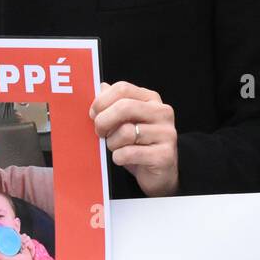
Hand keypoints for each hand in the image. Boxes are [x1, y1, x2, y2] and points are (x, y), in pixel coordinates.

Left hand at [90, 81, 178, 195]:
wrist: (160, 172)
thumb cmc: (139, 144)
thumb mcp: (126, 121)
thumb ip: (114, 103)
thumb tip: (101, 87)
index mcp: (151, 99)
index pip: (123, 89)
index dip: (101, 101)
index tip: (93, 114)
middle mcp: (162, 112)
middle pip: (124, 107)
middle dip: (103, 121)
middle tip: (99, 132)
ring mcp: (166, 133)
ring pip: (125, 132)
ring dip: (112, 143)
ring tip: (116, 147)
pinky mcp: (164, 155)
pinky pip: (129, 153)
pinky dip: (118, 157)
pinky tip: (122, 159)